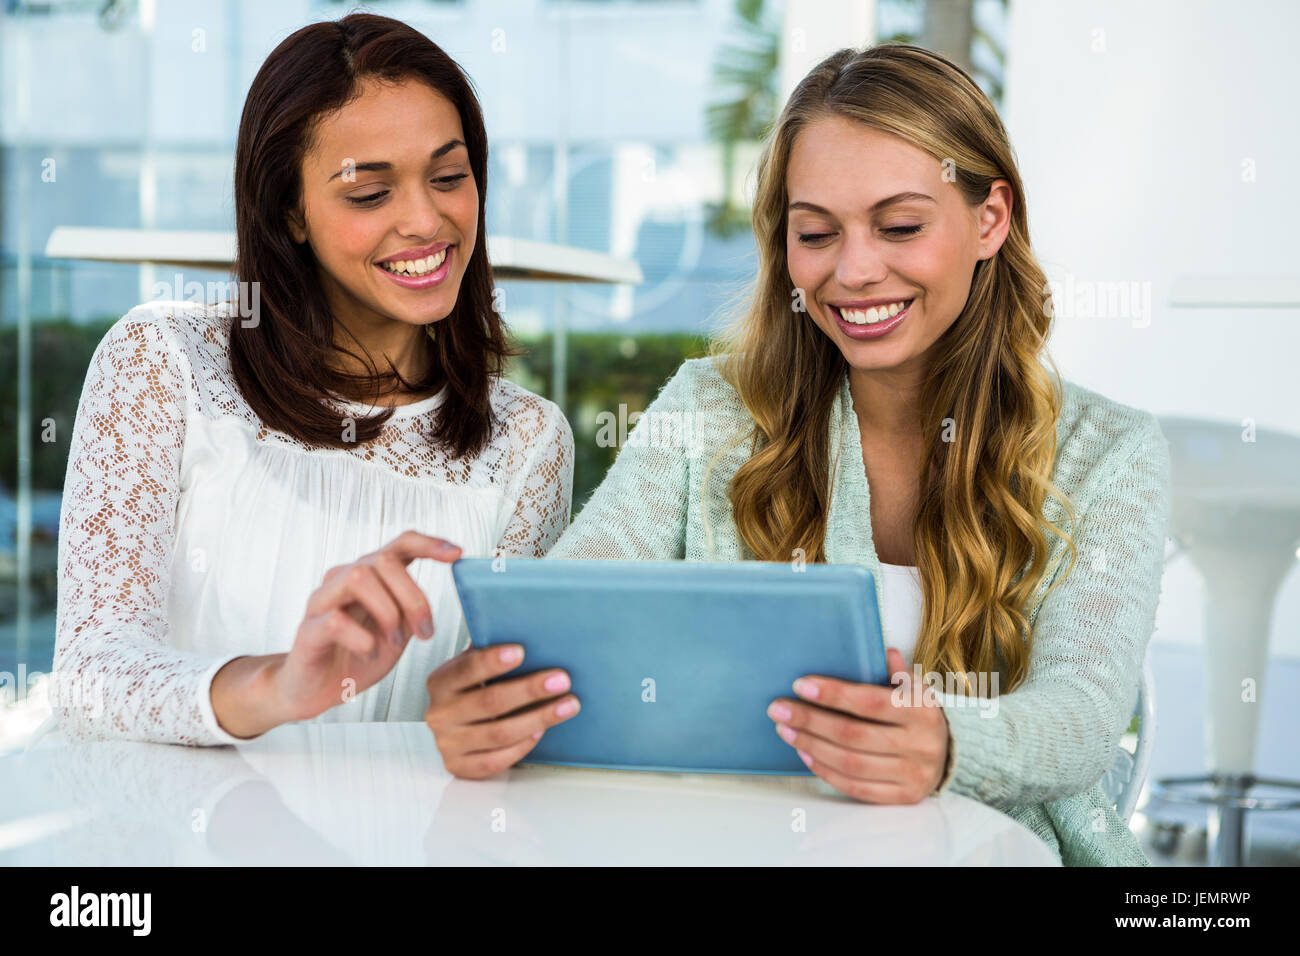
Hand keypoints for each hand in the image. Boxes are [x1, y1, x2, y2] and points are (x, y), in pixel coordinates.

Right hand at [271, 531, 462, 722]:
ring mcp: (323, 601)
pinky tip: (370, 654)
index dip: (429, 543)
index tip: (457, 553)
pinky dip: (363, 639)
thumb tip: (446, 597)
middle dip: (413, 596)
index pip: (399, 544)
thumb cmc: (359, 656)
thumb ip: (414, 610)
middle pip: (384, 560)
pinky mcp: (307, 629)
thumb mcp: (399, 632)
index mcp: (371, 577)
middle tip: (424, 632)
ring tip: (393, 642)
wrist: (317, 690)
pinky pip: (336, 620)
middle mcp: (344, 578)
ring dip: (387, 612)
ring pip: (359, 577)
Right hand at [425, 644, 580, 778]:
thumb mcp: (474, 667)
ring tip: (568, 706)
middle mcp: (439, 713)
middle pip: (489, 702)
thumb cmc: (472, 691)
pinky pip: (495, 761)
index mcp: (441, 682)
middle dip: (529, 690)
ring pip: (498, 734)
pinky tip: (541, 731)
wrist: (452, 728)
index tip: (522, 651)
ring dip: (538, 719)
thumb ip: (491, 651)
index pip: (466, 668)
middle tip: (561, 680)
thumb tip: (531, 630)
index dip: (493, 661)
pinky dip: (521, 746)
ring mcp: (447, 743)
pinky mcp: (460, 766)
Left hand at [766, 647, 950, 802]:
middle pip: (853, 735)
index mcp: (922, 711)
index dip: (833, 694)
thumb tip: (880, 648)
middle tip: (779, 709)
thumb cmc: (918, 716)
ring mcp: (912, 775)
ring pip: (850, 763)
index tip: (800, 685)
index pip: (870, 702)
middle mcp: (920, 745)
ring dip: (811, 745)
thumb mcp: (914, 688)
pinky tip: (805, 752)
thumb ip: (895, 671)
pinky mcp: (902, 797)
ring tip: (785, 730)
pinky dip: (825, 770)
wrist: (949, 755)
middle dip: (810, 721)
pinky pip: (855, 787)